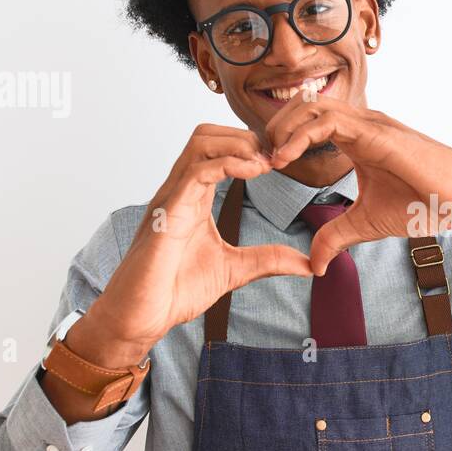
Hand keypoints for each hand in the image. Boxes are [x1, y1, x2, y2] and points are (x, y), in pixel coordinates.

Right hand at [88, 124, 312, 352]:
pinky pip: (195, 172)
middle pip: (205, 134)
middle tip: (274, 159)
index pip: (216, 149)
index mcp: (195, 198)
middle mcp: (181, 191)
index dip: (249, 147)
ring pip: (199, 143)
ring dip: (237, 144)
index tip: (279, 163)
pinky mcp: (167, 213)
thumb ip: (268, 260)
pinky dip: (227, 164)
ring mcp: (172, 198)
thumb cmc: (175, 291)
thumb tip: (309, 265)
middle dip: (243, 136)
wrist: (142, 316)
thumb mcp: (235, 271)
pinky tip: (253, 173)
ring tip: (265, 164)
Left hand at [266, 93, 451, 274]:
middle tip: (256, 159)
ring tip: (267, 158)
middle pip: (302, 106)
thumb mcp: (369, 223)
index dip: (280, 138)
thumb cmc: (428, 204)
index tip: (263, 166)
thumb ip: (338, 236)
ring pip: (312, 106)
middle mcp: (363, 123)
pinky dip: (300, 136)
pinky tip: (285, 157)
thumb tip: (315, 264)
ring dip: (281, 129)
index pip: (307, 121)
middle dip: (273, 128)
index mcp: (359, 138)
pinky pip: (329, 122)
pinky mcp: (379, 133)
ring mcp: (371, 124)